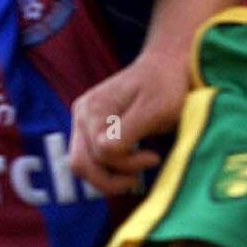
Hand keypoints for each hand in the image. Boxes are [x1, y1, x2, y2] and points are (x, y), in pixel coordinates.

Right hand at [69, 45, 190, 195]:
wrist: (166, 67)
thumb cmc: (165, 87)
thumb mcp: (154, 110)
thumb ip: (125, 132)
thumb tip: (103, 151)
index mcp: (93, 108)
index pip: (101, 153)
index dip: (129, 163)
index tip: (154, 157)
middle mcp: (82, 114)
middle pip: (80, 165)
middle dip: (111, 180)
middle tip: (138, 178)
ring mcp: (83, 121)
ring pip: (82, 166)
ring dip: (108, 177)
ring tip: (135, 173)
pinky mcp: (90, 128)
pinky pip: (89, 160)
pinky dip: (107, 170)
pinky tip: (130, 165)